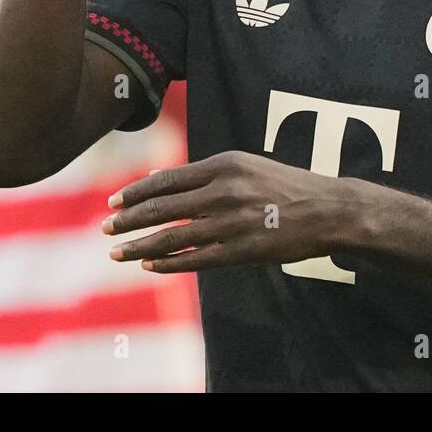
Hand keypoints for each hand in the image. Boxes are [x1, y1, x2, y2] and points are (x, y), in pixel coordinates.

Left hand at [103, 151, 358, 272]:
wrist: (327, 210)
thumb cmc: (284, 186)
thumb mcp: (246, 166)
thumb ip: (205, 174)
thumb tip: (160, 181)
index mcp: (224, 165)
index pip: (167, 179)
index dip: (135, 192)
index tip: (113, 202)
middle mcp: (224, 191)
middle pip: (163, 207)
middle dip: (128, 219)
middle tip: (104, 228)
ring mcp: (231, 222)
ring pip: (172, 236)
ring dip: (139, 246)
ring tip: (116, 252)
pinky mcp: (240, 251)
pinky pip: (194, 260)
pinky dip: (167, 264)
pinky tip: (149, 266)